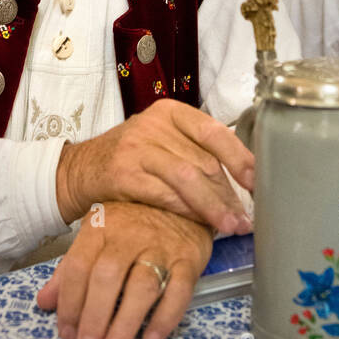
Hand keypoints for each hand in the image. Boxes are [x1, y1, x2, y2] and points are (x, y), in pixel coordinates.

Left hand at [36, 201, 212, 338]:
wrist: (183, 193)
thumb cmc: (134, 219)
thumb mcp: (97, 233)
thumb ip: (70, 268)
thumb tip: (44, 302)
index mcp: (101, 227)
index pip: (78, 266)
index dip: (69, 302)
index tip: (66, 332)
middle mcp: (130, 235)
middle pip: (107, 278)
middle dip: (94, 317)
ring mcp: (161, 247)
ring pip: (142, 286)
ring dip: (125, 323)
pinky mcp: (190, 258)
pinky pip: (180, 290)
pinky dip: (166, 317)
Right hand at [55, 97, 253, 234]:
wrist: (81, 170)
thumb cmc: (132, 158)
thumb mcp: (163, 142)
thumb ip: (197, 153)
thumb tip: (245, 182)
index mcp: (171, 112)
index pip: (214, 131)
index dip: (239, 158)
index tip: (257, 182)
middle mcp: (154, 124)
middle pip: (203, 160)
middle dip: (229, 194)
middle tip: (246, 219)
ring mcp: (137, 147)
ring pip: (188, 178)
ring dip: (213, 207)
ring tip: (231, 226)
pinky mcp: (124, 173)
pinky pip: (165, 195)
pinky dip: (187, 211)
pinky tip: (201, 224)